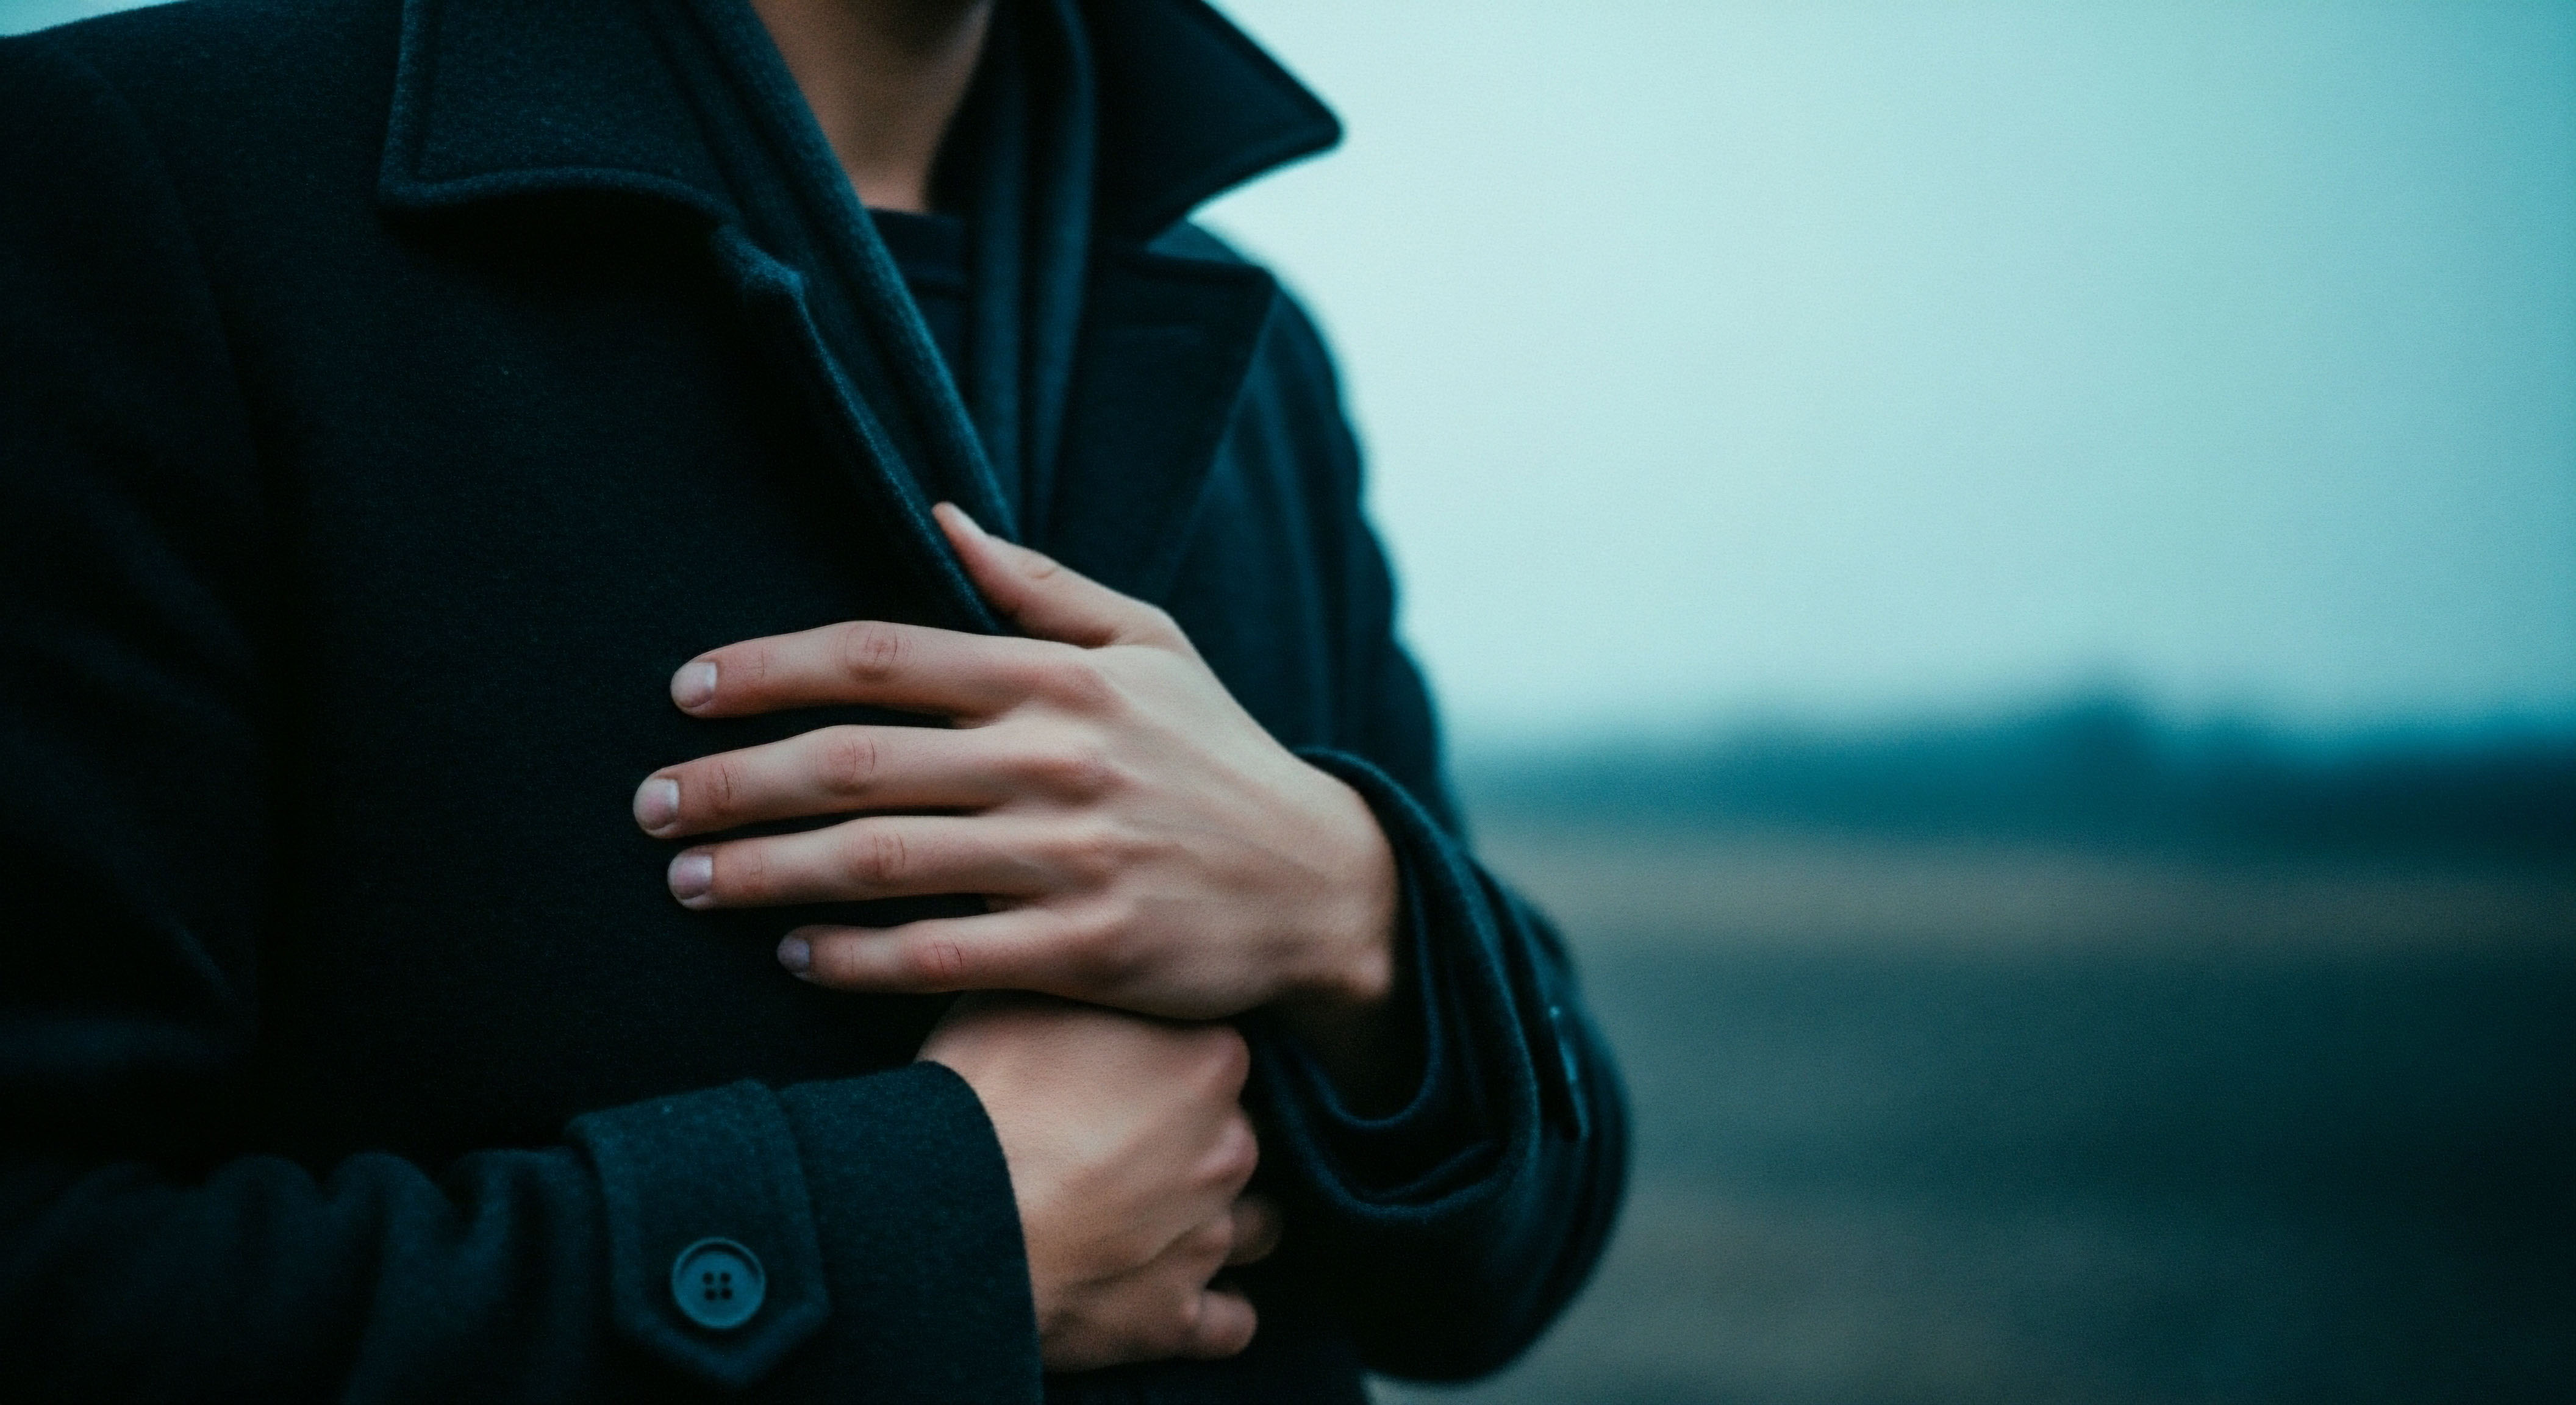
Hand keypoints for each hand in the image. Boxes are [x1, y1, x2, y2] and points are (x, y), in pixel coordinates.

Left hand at [632, 504, 1398, 1024]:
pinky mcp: (1086, 947)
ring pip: (880, 862)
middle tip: (649, 804)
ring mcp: (1069, 856)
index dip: (768, 670)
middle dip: (731, 783)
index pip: (880, 657)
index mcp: (1057, 676)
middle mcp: (1053, 759)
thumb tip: (940, 518)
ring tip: (688, 882)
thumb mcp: (1151, 643)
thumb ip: (1040, 585)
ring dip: (765, 873)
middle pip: (853, 764)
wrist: (1322, 882)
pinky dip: (856, 957)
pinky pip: (941, 955)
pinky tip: (794, 954)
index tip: (686, 690)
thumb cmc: (1218, 755)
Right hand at [918, 993, 1278, 1370]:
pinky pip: (1228, 1323)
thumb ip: (1075, 986)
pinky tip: (1164, 1296)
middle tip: (1120, 1154)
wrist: (940, 1219)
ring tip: (1148, 1224)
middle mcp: (1231, 1146)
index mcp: (1209, 1060)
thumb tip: (1077, 964)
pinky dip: (1204, 1312)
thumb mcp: (1018, 1000)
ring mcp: (1210, 1236)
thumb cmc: (975, 1098)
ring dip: (1210, 1226)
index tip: (1130, 1080)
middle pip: (1237, 1140)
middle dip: (1193, 1149)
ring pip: (1252, 1228)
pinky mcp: (1176, 1316)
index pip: (1220, 1056)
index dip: (1173, 1069)